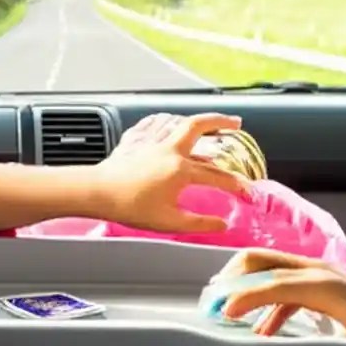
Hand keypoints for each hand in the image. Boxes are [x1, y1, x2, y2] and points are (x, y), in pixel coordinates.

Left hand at [93, 112, 250, 232]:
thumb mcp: (168, 221)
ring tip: (210, 124)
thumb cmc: (130, 206)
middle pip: (200, 126)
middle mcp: (170, 150)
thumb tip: (222, 224)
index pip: (218, 177)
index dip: (236, 185)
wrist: (97, 192)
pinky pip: (161, 125)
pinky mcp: (140, 142)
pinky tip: (174, 125)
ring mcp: (154, 143)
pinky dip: (172, 122)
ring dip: (198, 121)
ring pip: (181, 123)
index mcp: (180, 170)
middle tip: (236, 123)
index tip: (247, 192)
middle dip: (221, 122)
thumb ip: (198, 223)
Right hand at [212, 248, 345, 345]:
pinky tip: (258, 327)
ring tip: (223, 307)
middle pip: (260, 261)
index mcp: (320, 283)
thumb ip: (312, 344)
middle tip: (210, 300)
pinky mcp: (320, 282)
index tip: (221, 314)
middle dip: (231, 278)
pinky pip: (281, 283)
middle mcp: (316, 270)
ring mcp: (318, 272)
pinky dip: (262, 299)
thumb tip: (276, 343)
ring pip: (267, 268)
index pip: (268, 283)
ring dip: (242, 284)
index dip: (241, 297)